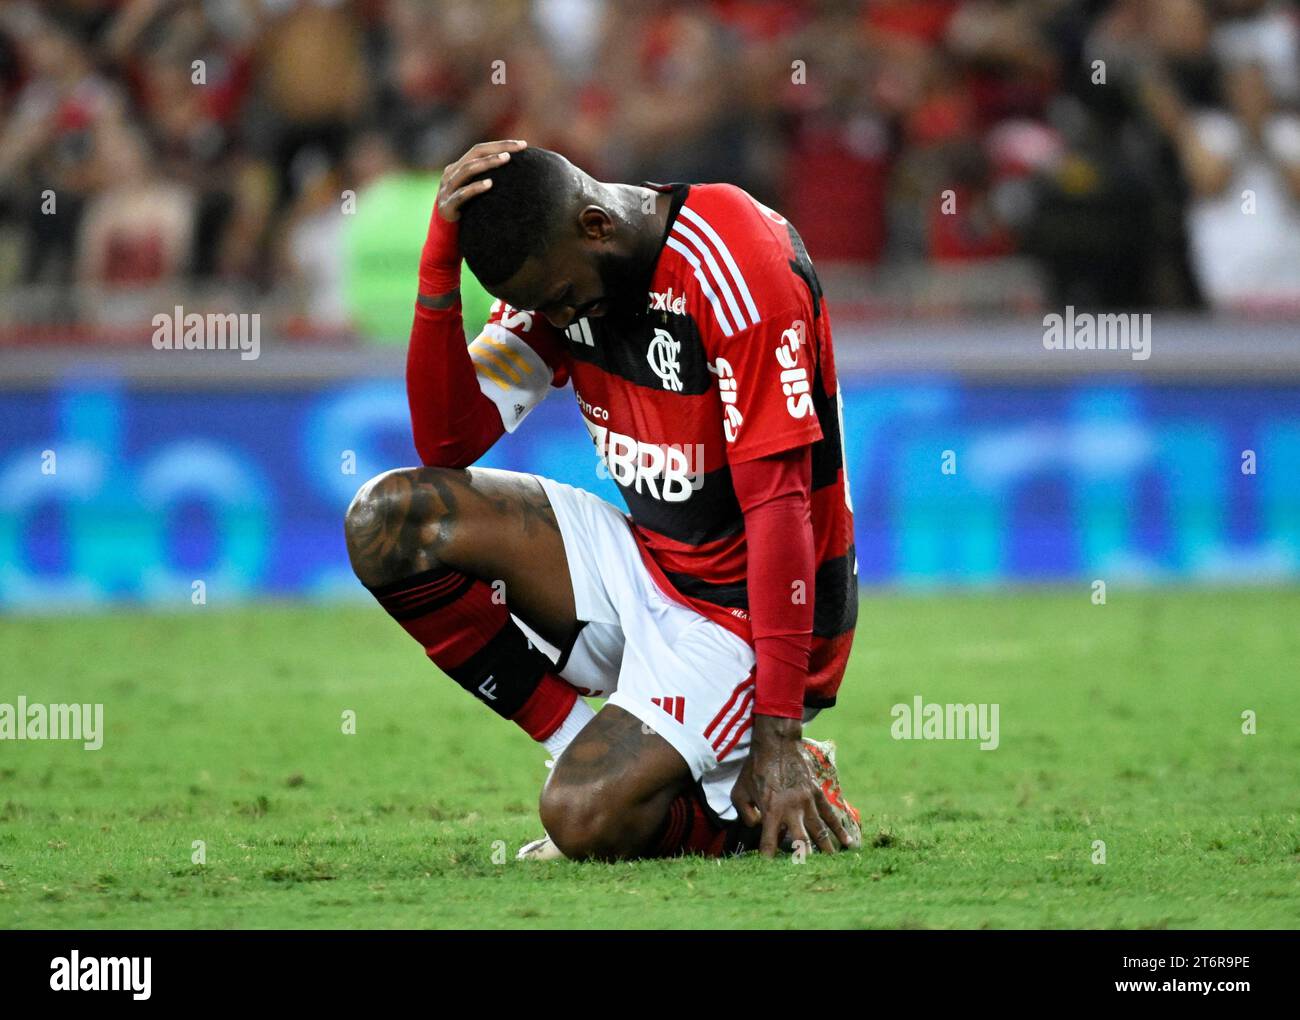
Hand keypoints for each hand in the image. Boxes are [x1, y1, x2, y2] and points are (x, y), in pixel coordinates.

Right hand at [435, 138, 526, 223]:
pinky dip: (476, 188)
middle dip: (497, 149)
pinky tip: (490, 184)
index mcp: (458, 167)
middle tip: (516, 149)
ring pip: (467, 169)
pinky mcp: (447, 206)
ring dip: (487, 163)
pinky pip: (462, 194)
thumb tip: (520, 171)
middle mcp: (451, 174)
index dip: (501, 144)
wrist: (446, 235)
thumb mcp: (475, 190)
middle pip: (475, 154)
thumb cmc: (468, 210)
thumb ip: (488, 178)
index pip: (480, 149)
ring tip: (506, 159)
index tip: (523, 145)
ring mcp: (447, 189)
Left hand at [731, 715, 850, 856]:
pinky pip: (830, 814)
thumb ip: (745, 813)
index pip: (769, 841)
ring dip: (826, 848)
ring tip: (832, 862)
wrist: (776, 743)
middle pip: (800, 841)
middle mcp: (791, 809)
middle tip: (806, 871)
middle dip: (803, 858)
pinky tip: (848, 842)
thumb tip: (756, 826)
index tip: (768, 869)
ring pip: (819, 831)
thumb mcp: (739, 791)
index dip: (768, 856)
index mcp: (770, 810)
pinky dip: (840, 828)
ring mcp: (807, 801)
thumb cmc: (755, 768)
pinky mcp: (816, 792)